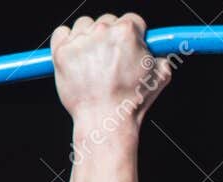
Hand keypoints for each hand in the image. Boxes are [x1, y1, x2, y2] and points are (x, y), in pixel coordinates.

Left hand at [51, 13, 170, 124]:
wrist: (105, 120)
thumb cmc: (130, 102)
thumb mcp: (160, 78)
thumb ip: (161, 58)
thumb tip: (157, 52)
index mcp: (126, 33)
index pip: (132, 20)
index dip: (134, 35)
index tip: (130, 46)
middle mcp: (102, 31)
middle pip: (107, 21)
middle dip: (111, 37)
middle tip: (112, 59)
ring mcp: (79, 40)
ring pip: (84, 25)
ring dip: (89, 38)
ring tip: (95, 61)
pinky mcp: (61, 51)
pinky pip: (62, 32)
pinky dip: (68, 41)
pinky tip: (78, 57)